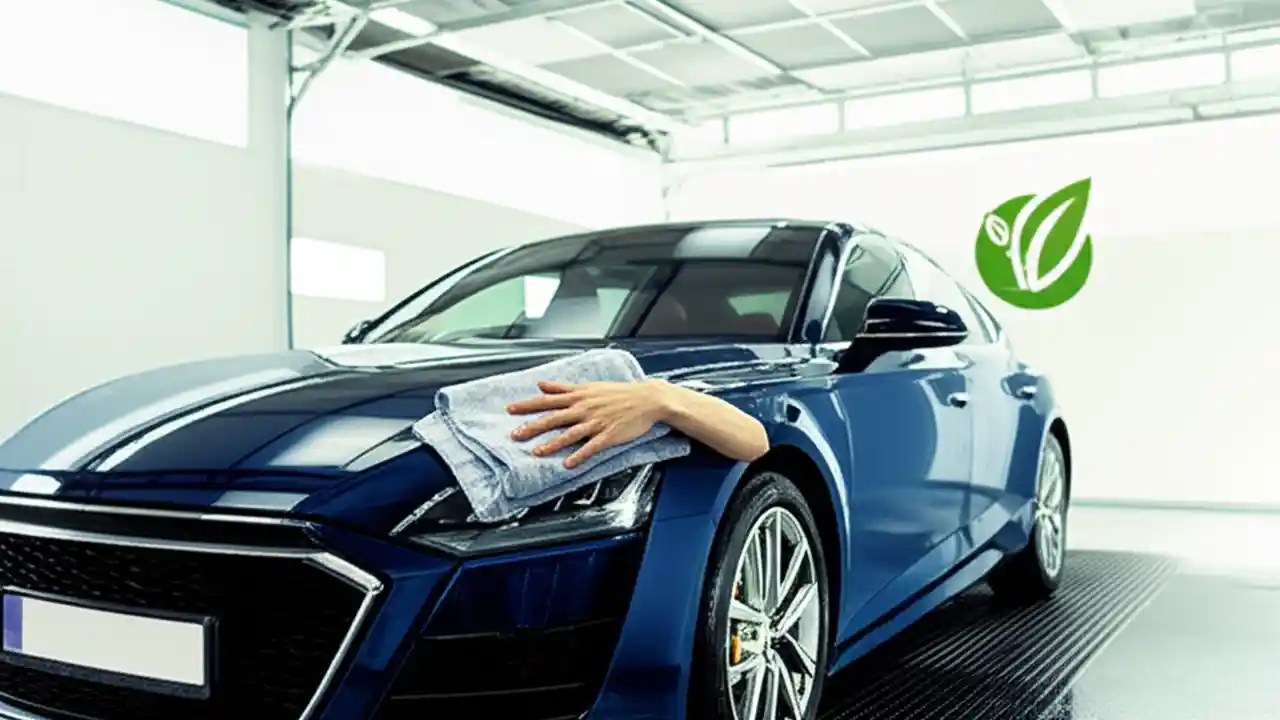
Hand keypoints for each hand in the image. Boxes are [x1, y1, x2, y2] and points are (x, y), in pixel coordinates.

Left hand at [507, 379, 670, 468]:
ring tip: (537, 452)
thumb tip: (541, 384)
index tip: (510, 409)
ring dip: (552, 443)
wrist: (647, 398)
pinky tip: (568, 463)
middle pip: (554, 417)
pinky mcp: (609, 435)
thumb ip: (563, 387)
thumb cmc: (618, 392)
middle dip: (533, 427)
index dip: (528, 405)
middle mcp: (584, 408)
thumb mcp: (589, 386)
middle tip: (515, 435)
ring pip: (570, 434)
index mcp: (578, 396)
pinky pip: (591, 447)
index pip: (547, 400)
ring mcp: (596, 422)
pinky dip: (579, 455)